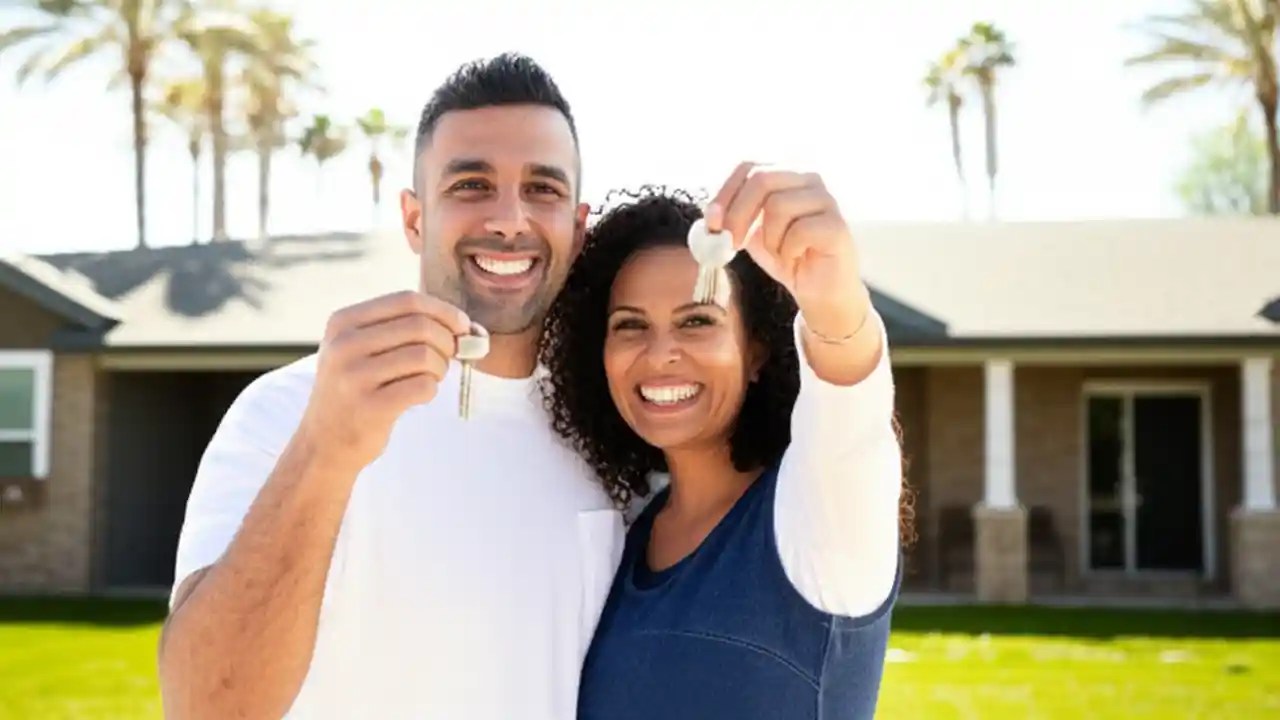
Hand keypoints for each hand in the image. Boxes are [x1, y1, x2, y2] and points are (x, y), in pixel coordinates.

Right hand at [298, 290, 470, 471]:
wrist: (324, 443)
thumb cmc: (355, 389)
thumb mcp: (359, 348)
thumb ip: (400, 328)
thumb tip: (463, 323)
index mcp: (343, 322)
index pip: (407, 300)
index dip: (443, 311)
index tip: (462, 326)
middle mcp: (344, 345)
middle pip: (420, 326)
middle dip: (447, 341)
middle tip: (450, 357)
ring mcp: (354, 377)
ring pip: (425, 356)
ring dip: (440, 368)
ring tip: (431, 378)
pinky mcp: (370, 407)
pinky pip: (423, 387)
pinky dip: (431, 390)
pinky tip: (418, 395)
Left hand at [706, 162, 868, 335]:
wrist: (820, 291)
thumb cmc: (786, 257)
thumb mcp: (750, 234)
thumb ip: (730, 220)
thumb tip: (710, 217)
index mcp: (786, 173)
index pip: (749, 166)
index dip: (725, 192)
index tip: (711, 221)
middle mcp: (809, 178)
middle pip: (762, 178)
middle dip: (737, 213)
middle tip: (730, 244)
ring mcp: (826, 199)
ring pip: (778, 205)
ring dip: (768, 238)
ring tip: (779, 253)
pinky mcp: (837, 225)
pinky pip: (799, 231)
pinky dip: (788, 252)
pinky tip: (797, 259)